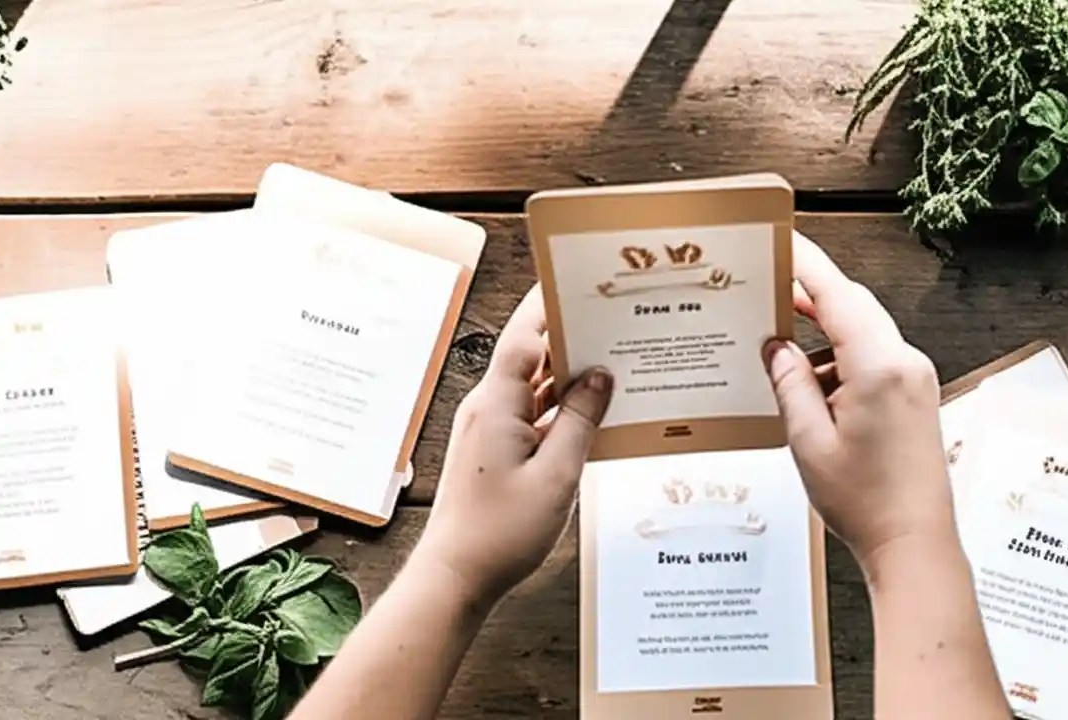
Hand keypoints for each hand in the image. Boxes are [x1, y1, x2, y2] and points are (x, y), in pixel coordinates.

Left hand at [416, 286, 611, 609]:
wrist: (456, 576)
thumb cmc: (499, 532)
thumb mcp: (556, 475)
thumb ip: (580, 420)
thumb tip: (600, 377)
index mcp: (496, 403)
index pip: (525, 335)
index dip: (550, 303)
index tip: (576, 278)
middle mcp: (488, 407)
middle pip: (531, 355)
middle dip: (569, 334)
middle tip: (609, 316)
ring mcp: (490, 428)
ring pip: (533, 386)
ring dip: (568, 375)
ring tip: (611, 358)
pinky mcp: (495, 449)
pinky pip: (531, 413)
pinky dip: (559, 407)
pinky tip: (590, 410)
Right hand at [765, 233, 953, 566]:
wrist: (914, 545)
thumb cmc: (867, 502)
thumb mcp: (808, 440)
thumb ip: (789, 383)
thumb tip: (776, 348)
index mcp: (879, 366)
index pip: (836, 294)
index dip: (804, 264)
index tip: (780, 242)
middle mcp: (905, 364)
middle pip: (851, 308)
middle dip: (807, 298)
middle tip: (767, 291)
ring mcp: (914, 380)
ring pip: (861, 335)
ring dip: (821, 338)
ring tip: (780, 358)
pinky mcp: (914, 397)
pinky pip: (872, 361)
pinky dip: (839, 364)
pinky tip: (809, 389)